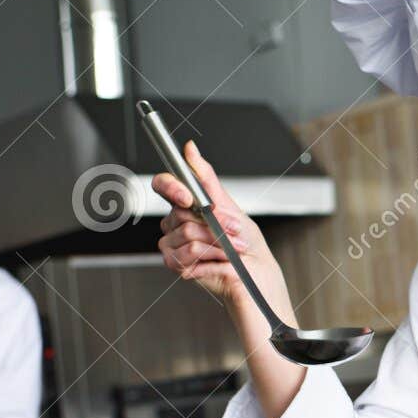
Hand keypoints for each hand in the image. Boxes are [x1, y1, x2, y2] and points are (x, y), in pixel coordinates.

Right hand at [153, 140, 293, 318]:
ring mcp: (172, 243)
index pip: (163, 185)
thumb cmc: (244, 239)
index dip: (172, 188)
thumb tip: (190, 148)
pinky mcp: (175, 263)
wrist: (254, 270)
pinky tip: (221, 260)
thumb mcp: (228, 202)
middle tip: (234, 231)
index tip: (190, 197)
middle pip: (182, 214)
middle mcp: (174, 223)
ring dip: (218, 242)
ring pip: (188, 234)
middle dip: (216, 223)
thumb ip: (205, 177)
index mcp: (184, 204)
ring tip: (233, 249)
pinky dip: (211, 257)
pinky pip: (187, 254)